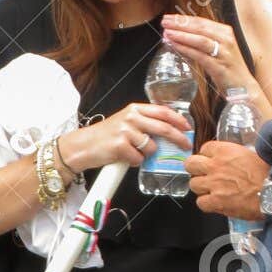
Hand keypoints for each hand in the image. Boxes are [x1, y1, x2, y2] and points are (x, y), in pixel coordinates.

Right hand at [58, 101, 191, 172]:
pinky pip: (139, 159)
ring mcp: (125, 131)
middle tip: (186, 146)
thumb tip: (168, 132)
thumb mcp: (125, 122)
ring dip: (146, 155)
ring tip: (133, 153)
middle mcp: (131, 117)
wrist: (83, 145)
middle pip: (163, 128)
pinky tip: (124, 158)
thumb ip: (144, 123)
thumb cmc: (106, 136)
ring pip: (151, 147)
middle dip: (178, 138)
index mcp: (134, 109)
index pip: (162, 112)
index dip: (178, 120)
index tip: (188, 127)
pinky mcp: (120, 146)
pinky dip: (134, 162)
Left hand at [160, 13, 249, 90]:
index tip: (169, 18)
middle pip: (199, 27)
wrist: (243, 88)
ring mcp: (224, 52)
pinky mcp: (220, 66)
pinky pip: (200, 55)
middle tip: (164, 22)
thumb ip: (203, 43)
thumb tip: (180, 37)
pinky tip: (175, 46)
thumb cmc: (228, 70)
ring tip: (167, 33)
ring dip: (182, 35)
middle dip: (180, 24)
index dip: (183, 19)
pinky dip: (186, 49)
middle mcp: (226, 39)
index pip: (201, 22)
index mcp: (225, 32)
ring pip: (200, 39)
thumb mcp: (217, 51)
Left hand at [186, 141, 268, 218]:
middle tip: (204, 174)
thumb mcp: (251, 154)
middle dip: (196, 169)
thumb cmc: (268, 174)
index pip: (205, 148)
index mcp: (225, 151)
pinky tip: (216, 203)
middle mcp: (216, 165)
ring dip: (202, 188)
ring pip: (193, 184)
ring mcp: (214, 183)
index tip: (211, 161)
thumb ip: (235, 156)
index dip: (207, 156)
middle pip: (191, 164)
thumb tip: (232, 160)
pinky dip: (207, 204)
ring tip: (212, 191)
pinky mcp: (216, 201)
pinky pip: (200, 203)